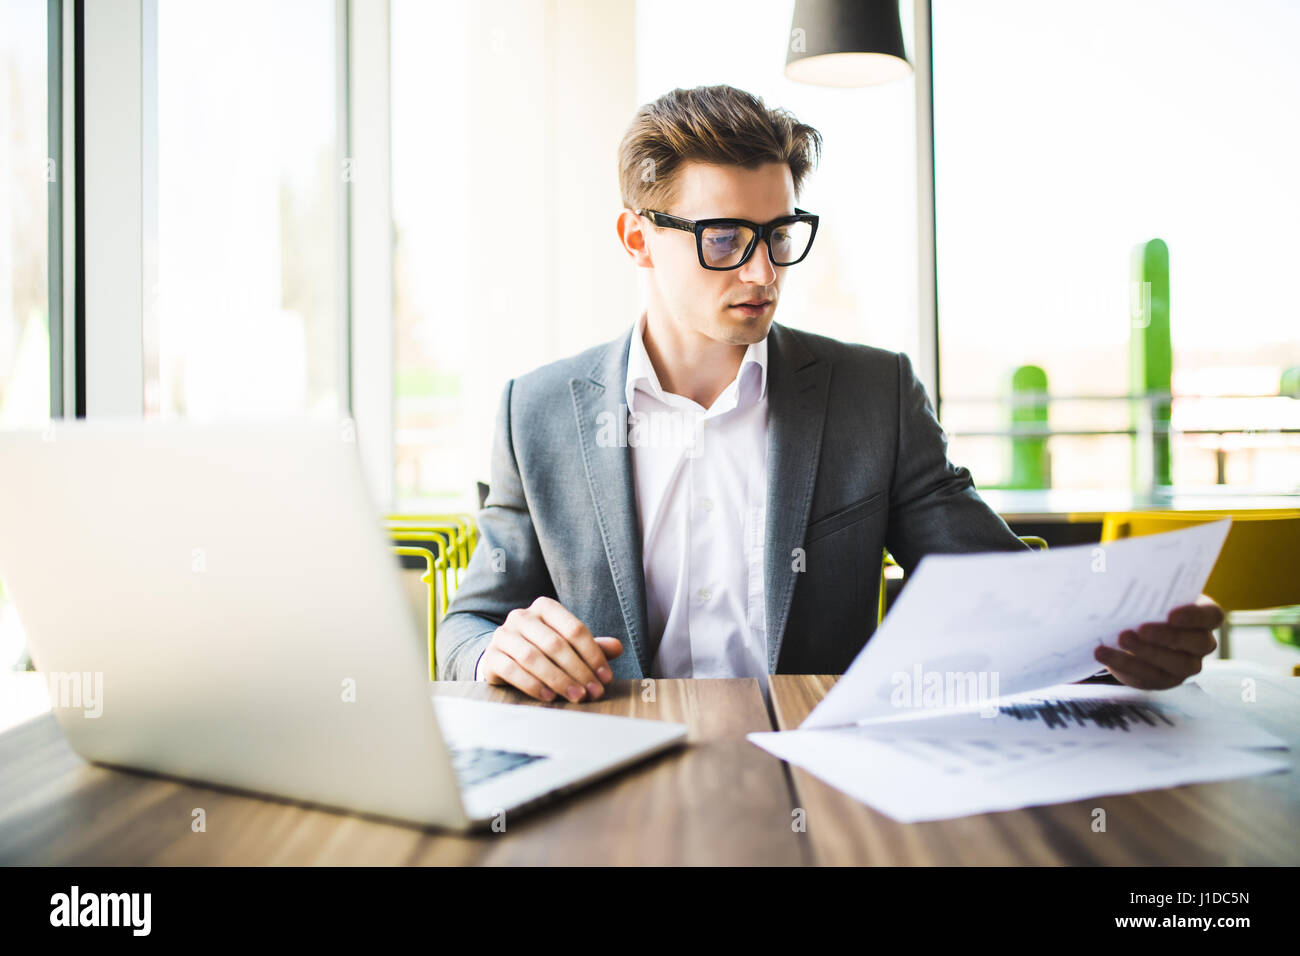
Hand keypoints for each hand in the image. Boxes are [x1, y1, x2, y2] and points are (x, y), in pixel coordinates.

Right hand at [480, 596, 622, 702]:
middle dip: (578, 671)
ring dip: (558, 680)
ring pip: (533, 657)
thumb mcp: (567, 644)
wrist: (503, 656)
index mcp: (544, 607)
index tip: (605, 677)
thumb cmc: (542, 649)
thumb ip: (592, 645)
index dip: (593, 654)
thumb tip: (617, 647)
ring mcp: (503, 635)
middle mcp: (521, 617)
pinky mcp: (491, 656)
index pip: (574, 629)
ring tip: (575, 696)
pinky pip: (512, 670)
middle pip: (555, 644)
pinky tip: (550, 696)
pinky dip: (533, 685)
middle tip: (593, 692)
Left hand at [1094, 594, 1223, 689]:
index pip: (1212, 616)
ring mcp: (1185, 665)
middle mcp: (1201, 643)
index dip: (1196, 616)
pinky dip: (1123, 663)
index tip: (1172, 613)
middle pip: (1197, 642)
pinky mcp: (1163, 680)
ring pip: (1176, 663)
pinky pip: (1147, 674)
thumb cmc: (1146, 608)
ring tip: (1121, 638)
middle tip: (1141, 628)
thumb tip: (1113, 570)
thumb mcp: (1148, 597)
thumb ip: (1144, 589)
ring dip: (1147, 651)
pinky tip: (1103, 652)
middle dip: (1169, 636)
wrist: (1134, 637)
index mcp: (1202, 616)